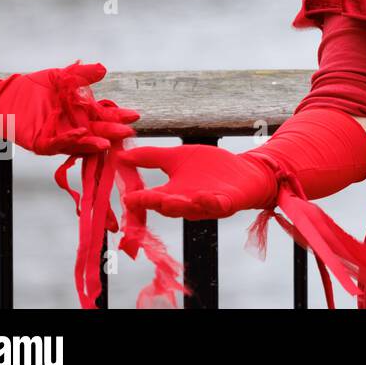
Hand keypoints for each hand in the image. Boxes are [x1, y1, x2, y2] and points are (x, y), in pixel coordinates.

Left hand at [0, 62, 138, 155]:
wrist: (3, 96)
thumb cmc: (32, 88)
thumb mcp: (61, 76)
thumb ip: (81, 74)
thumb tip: (103, 69)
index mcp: (80, 112)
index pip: (103, 115)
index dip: (117, 116)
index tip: (133, 115)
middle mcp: (73, 127)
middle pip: (97, 130)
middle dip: (112, 131)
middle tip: (128, 131)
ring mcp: (59, 137)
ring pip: (81, 142)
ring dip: (95, 141)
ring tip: (109, 141)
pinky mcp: (42, 143)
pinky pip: (58, 144)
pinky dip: (70, 140)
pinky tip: (81, 135)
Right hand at [119, 144, 278, 219]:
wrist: (245, 171)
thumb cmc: (210, 167)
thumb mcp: (177, 157)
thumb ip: (151, 157)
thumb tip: (120, 155)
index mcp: (172, 193)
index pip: (152, 199)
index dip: (139, 200)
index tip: (126, 198)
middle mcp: (187, 203)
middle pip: (169, 207)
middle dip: (156, 203)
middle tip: (143, 199)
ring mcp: (207, 205)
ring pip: (191, 209)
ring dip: (180, 204)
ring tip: (169, 199)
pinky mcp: (227, 203)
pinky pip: (217, 206)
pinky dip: (211, 203)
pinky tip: (204, 196)